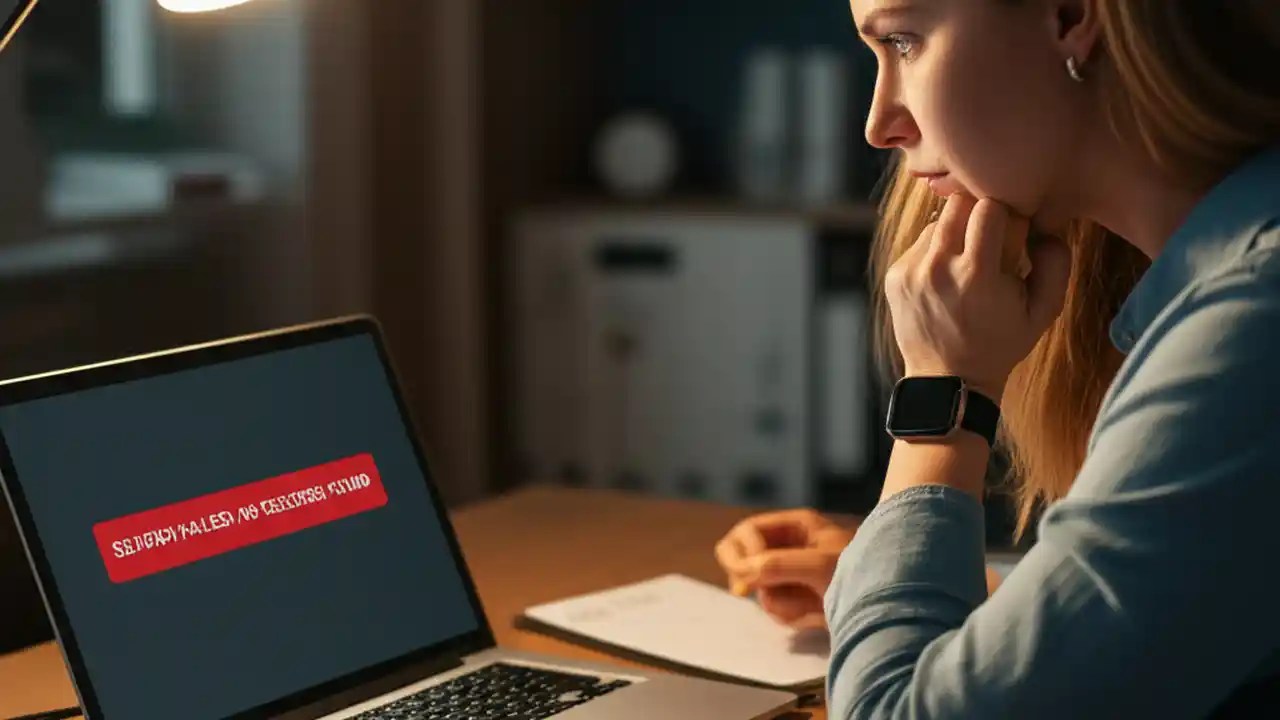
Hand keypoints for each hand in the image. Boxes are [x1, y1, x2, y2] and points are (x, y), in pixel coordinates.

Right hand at [714, 509, 857, 629]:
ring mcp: (791, 575)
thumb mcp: (820, 564)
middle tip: (743, 591)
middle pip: (742, 555)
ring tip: (807, 606)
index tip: (750, 572)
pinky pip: (775, 607)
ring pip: (758, 588)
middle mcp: (788, 548)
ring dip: (777, 601)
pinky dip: (789, 614)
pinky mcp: (797, 600)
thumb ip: (779, 565)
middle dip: (744, 574)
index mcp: (795, 527)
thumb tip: (742, 573)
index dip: (743, 551)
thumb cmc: (861, 573)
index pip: (748, 530)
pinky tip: (812, 615)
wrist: (892, 605)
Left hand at [885, 194, 1072, 400]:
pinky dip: (935, 252)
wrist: (949, 380)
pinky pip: (920, 244)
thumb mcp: (1043, 311)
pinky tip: (946, 280)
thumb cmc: (1001, 344)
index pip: (989, 207)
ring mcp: (910, 271)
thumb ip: (1055, 264)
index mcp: (976, 274)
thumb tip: (1045, 229)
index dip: (1005, 215)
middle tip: (989, 240)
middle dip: (978, 214)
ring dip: (956, 234)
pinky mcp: (894, 275)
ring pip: (938, 222)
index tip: (1010, 234)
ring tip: (967, 266)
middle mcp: (937, 267)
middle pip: (958, 203)